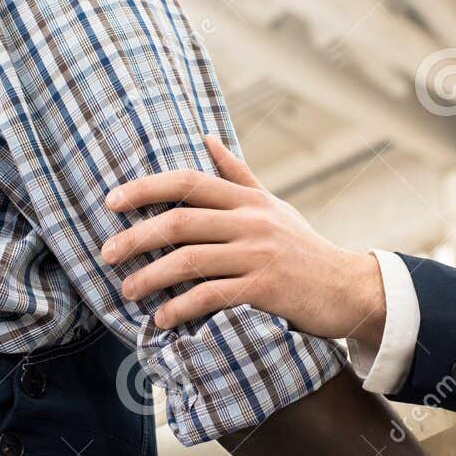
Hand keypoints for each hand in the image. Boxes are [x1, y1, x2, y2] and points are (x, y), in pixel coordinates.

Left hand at [102, 135, 385, 342]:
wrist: (348, 288)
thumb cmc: (304, 248)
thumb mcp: (274, 206)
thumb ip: (238, 176)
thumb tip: (207, 137)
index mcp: (248, 200)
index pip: (188, 182)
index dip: (145, 188)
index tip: (111, 202)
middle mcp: (251, 221)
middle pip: (179, 221)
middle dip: (135, 237)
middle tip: (106, 254)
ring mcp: (259, 254)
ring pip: (190, 260)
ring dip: (150, 277)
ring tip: (127, 291)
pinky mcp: (266, 289)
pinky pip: (212, 295)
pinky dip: (182, 308)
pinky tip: (163, 318)